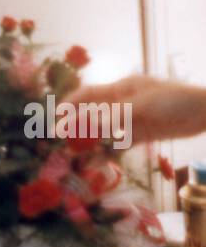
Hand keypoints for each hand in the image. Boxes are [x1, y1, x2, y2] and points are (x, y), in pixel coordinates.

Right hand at [63, 75, 205, 145]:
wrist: (203, 112)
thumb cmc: (175, 100)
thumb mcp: (145, 105)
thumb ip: (118, 115)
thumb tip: (92, 124)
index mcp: (122, 88)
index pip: (89, 94)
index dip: (71, 103)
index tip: (56, 116)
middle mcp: (123, 102)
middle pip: (93, 112)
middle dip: (76, 123)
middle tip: (60, 138)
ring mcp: (132, 118)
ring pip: (104, 128)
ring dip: (89, 138)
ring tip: (74, 151)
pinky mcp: (143, 133)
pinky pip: (120, 141)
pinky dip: (108, 149)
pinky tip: (99, 158)